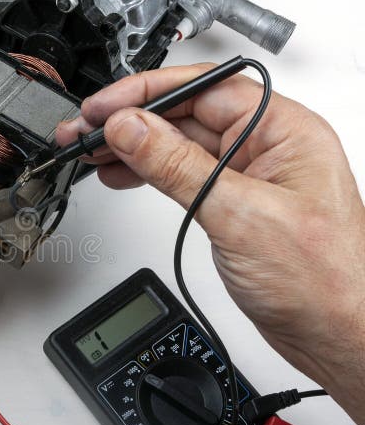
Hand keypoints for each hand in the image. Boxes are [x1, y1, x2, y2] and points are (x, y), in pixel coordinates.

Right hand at [57, 64, 364, 424]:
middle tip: (84, 131)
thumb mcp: (239, 214)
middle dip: (130, 120)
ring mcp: (247, 176)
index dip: (146, 94)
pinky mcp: (232, 204)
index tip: (103, 108)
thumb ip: (177, 167)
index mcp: (283, 130)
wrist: (339, 335)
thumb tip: (131, 128)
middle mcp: (265, 147)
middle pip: (185, 114)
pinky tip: (121, 174)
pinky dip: (146, 174)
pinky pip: (181, 175)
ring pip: (177, 145)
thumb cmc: (324, 280)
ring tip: (90, 153)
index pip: (203, 89)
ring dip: (131, 147)